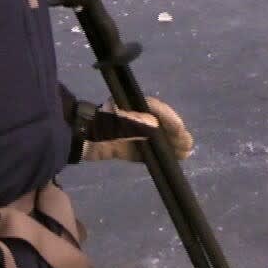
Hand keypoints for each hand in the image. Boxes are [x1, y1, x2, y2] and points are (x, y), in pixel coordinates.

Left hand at [77, 96, 194, 161]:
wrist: (79, 140)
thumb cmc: (99, 126)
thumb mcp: (117, 121)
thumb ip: (136, 123)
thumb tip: (157, 127)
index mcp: (133, 106)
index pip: (157, 110)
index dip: (171, 119)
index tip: (180, 129)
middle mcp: (135, 118)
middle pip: (161, 125)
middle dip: (175, 135)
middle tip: (188, 145)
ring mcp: (132, 134)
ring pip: (157, 139)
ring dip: (171, 146)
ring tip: (185, 153)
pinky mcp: (128, 149)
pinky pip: (147, 152)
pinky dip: (158, 156)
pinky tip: (171, 161)